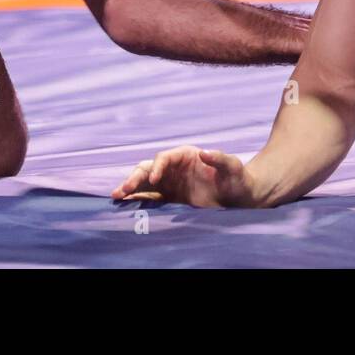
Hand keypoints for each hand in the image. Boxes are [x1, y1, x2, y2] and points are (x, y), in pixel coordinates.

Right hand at [111, 145, 253, 207]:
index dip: (157, 166)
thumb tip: (204, 152)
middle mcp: (174, 166)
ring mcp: (170, 181)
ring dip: (131, 187)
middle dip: (136, 176)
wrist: (238, 196)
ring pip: (144, 181)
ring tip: (117, 195)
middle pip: (149, 167)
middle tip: (125, 189)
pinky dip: (136, 198)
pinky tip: (124, 203)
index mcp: (186, 155)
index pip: (165, 157)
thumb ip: (220, 159)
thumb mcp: (232, 167)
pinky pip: (149, 196)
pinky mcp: (169, 196)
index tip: (154, 179)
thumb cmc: (236, 178)